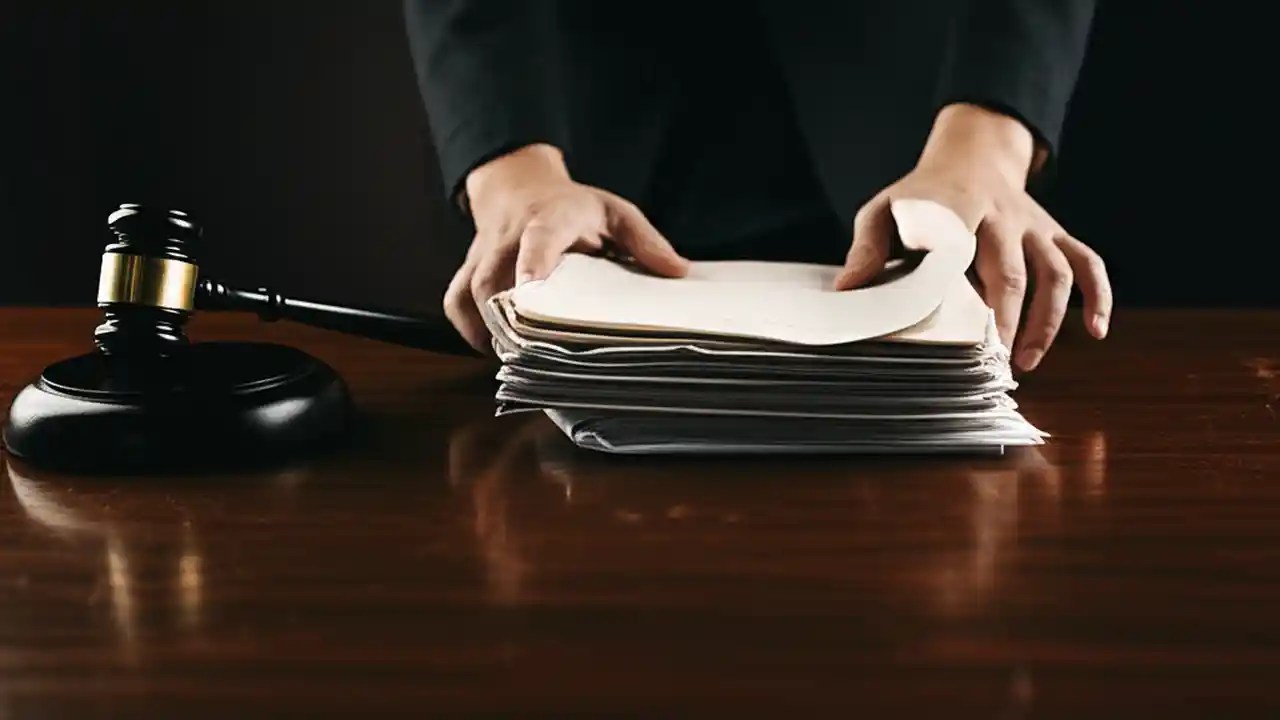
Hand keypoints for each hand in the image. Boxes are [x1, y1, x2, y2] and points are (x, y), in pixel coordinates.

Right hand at [445, 143, 689, 353]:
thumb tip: (678, 271)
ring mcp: (482, 258)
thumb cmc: (572, 208)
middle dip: (511, 319)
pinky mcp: (467, 273)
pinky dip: (471, 331)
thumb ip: (645, 241)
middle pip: (495, 282)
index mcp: (548, 221)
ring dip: (492, 331)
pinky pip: (456, 305)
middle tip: (538, 354)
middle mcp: (507, 241)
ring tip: (521, 360)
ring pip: (471, 297)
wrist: (518, 188)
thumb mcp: (614, 211)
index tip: (531, 288)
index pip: (536, 242)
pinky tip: (496, 350)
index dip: (532, 265)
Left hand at [836, 104, 1111, 371]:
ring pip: (1054, 272)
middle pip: (1010, 270)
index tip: (954, 331)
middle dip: (1005, 320)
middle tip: (992, 362)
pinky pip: (1087, 262)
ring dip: (1045, 320)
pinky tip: (1097, 330)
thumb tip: (849, 291)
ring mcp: (1034, 225)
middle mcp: (1002, 217)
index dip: (959, 289)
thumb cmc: (921, 196)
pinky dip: (1098, 295)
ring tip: (1025, 362)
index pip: (960, 249)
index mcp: (955, 210)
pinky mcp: (1054, 234)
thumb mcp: (884, 210)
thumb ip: (867, 248)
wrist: (973, 153)